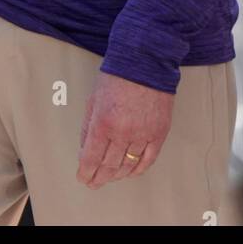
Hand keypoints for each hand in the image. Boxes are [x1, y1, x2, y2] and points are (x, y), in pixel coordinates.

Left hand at [77, 72, 173, 186]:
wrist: (146, 60)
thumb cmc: (117, 76)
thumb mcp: (94, 99)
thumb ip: (88, 127)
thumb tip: (85, 149)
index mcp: (103, 122)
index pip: (91, 158)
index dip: (86, 172)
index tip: (83, 177)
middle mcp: (123, 132)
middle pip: (109, 166)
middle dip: (99, 177)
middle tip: (94, 182)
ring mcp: (143, 134)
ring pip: (128, 166)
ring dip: (118, 175)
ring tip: (111, 178)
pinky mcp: (159, 132)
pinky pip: (148, 159)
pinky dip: (138, 169)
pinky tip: (131, 172)